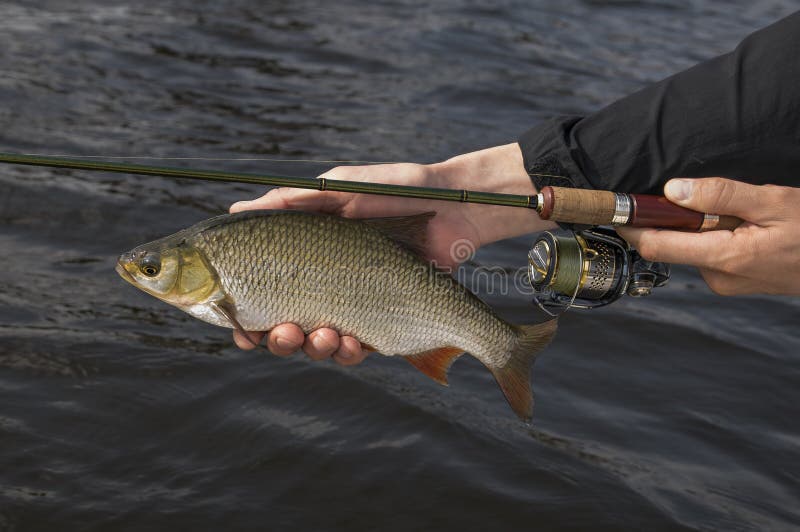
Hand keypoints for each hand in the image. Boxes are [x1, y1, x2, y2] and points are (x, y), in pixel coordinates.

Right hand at [228, 143, 555, 362]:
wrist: (452, 209)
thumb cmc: (395, 190)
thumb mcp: (339, 189)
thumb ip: (290, 200)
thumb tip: (236, 208)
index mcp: (306, 257)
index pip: (264, 294)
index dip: (246, 318)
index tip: (241, 329)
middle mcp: (324, 286)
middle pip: (284, 329)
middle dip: (279, 340)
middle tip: (285, 332)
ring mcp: (353, 306)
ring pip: (317, 346)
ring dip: (313, 348)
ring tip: (325, 334)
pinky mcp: (383, 323)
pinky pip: (354, 351)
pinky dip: (346, 352)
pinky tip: (350, 340)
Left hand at [617, 177, 799, 295]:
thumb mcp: (772, 202)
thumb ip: (720, 195)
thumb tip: (673, 190)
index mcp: (723, 258)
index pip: (656, 244)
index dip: (633, 225)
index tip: (619, 207)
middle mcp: (717, 277)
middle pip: (674, 241)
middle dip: (681, 217)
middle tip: (715, 199)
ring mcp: (725, 283)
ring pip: (695, 245)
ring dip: (707, 225)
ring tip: (747, 215)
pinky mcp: (732, 282)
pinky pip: (711, 252)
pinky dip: (720, 235)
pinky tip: (750, 228)